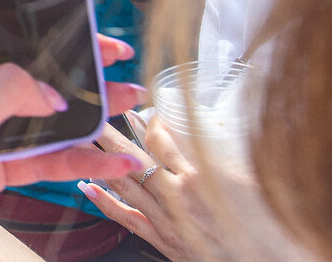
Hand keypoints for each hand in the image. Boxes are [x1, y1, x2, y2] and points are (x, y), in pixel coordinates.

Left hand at [0, 15, 143, 261]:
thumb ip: (4, 91)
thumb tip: (48, 88)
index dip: (2, 3)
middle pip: (14, 63)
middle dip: (65, 59)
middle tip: (109, 52)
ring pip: (36, 108)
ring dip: (83, 107)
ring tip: (128, 98)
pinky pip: (41, 153)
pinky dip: (77, 155)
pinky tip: (113, 158)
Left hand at [82, 118, 315, 261]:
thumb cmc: (266, 225)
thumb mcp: (251, 180)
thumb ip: (224, 153)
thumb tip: (207, 126)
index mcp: (199, 178)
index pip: (161, 138)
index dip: (147, 119)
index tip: (139, 106)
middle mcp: (177, 197)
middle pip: (132, 157)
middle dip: (108, 133)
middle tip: (91, 114)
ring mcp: (166, 220)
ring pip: (123, 185)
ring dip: (99, 161)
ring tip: (80, 141)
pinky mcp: (163, 240)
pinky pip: (126, 218)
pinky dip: (103, 202)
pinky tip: (86, 186)